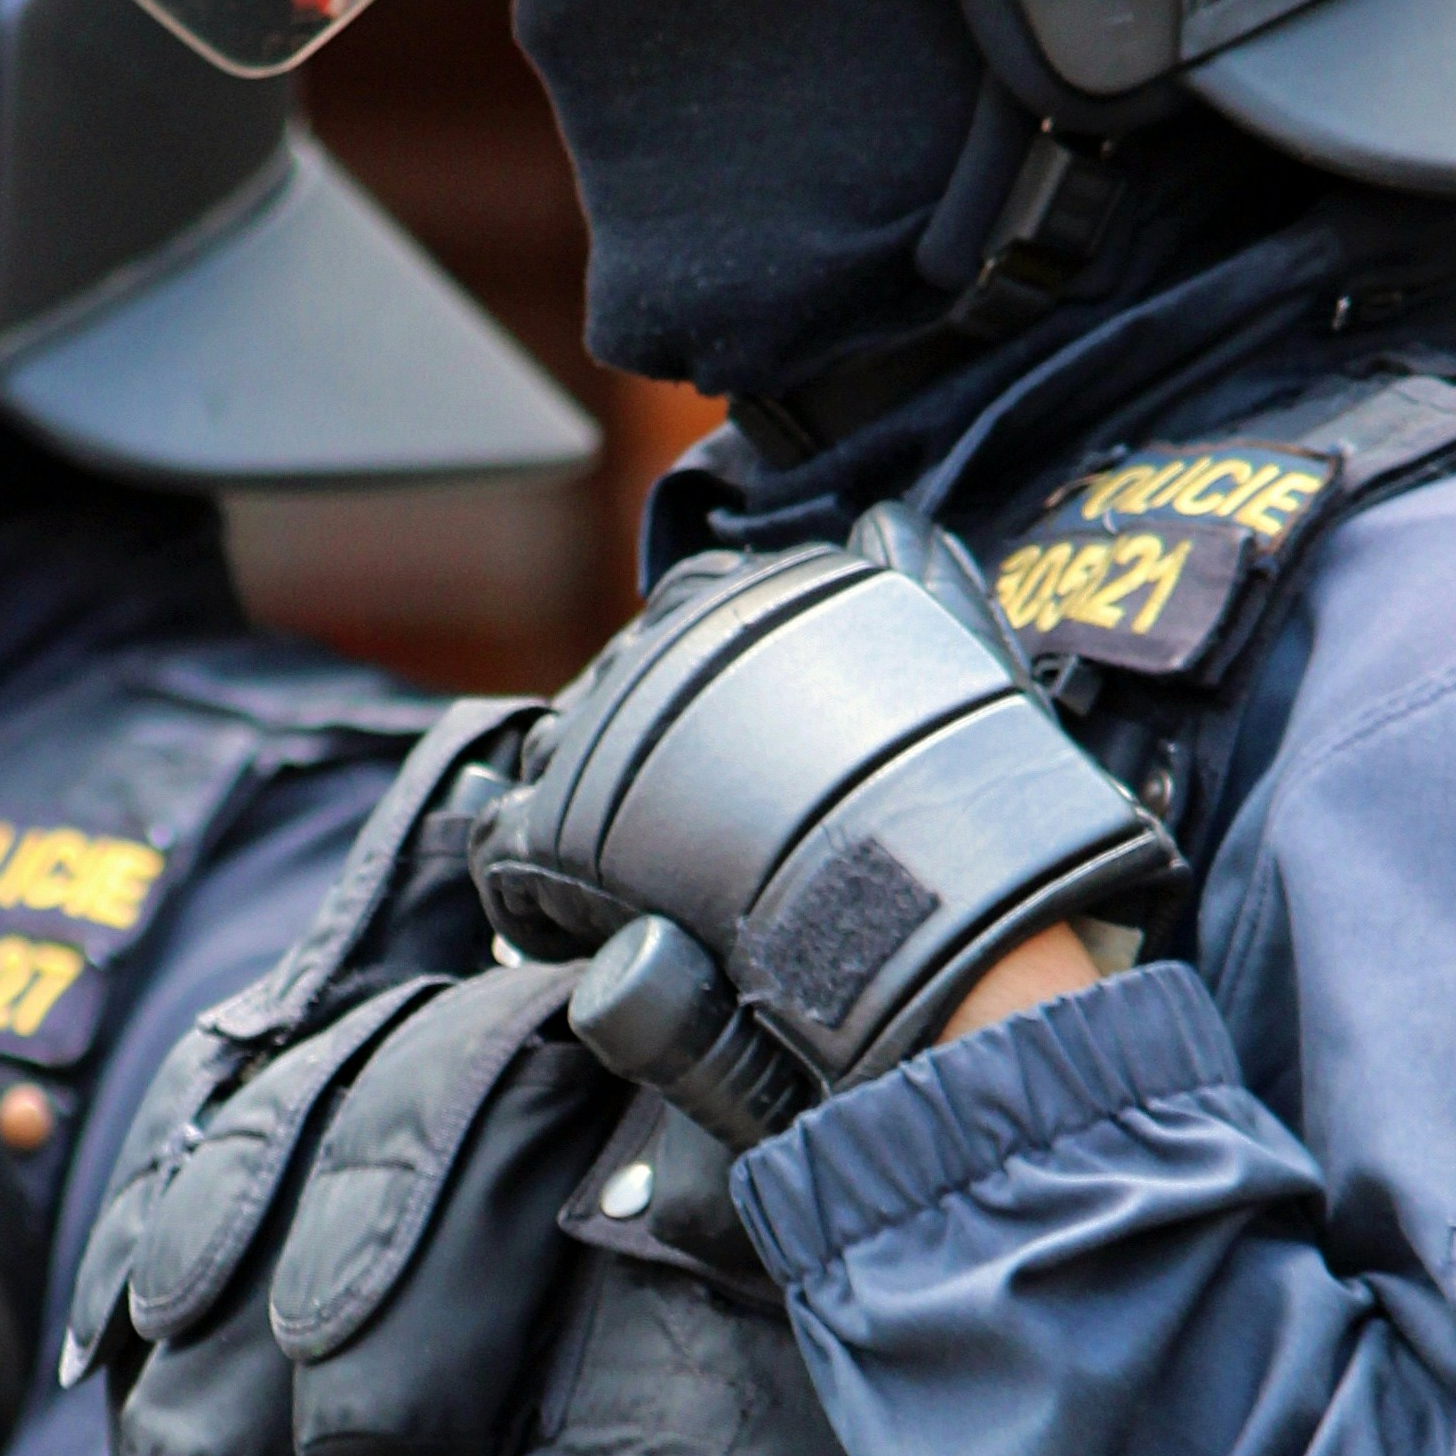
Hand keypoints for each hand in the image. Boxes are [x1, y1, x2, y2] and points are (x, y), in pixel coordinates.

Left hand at [474, 526, 1168, 1086]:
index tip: (732, 765)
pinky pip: (502, 854)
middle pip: (611, 695)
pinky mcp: (553, 834)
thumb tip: (885, 522)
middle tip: (689, 844)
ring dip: (581, 819)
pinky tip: (581, 933)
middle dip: (635, 763)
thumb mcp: (950, 648)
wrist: (924, 892)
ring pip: (553, 765)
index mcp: (735, 598)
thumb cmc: (953, 785)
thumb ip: (912, 579)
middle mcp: (647, 652)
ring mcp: (596, 739)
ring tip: (638, 889)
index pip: (684, 615)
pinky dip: (529, 897)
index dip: (698, 697)